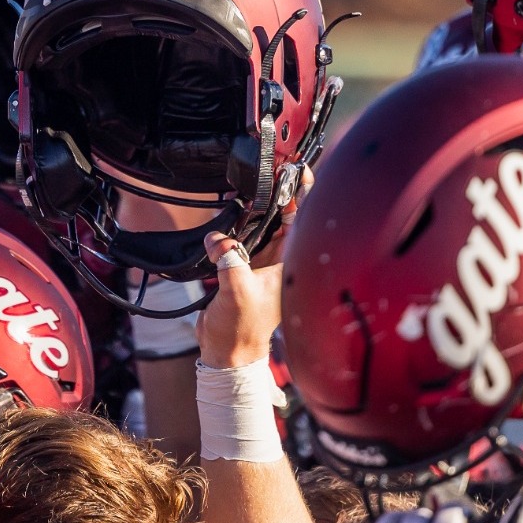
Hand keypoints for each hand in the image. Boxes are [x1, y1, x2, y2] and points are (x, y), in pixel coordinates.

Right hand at [197, 166, 307, 367]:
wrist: (227, 353)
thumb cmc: (241, 330)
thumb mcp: (236, 291)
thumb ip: (229, 260)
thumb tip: (219, 239)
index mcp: (288, 266)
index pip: (303, 221)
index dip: (303, 193)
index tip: (297, 169)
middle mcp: (280, 263)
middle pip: (286, 218)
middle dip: (278, 194)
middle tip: (271, 169)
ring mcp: (263, 265)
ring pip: (264, 227)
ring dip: (255, 210)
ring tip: (247, 189)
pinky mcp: (246, 268)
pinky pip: (244, 239)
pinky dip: (237, 227)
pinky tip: (228, 217)